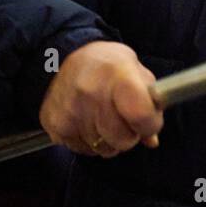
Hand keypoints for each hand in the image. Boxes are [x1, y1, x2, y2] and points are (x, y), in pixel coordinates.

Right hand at [39, 41, 163, 157]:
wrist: (71, 57)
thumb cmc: (111, 67)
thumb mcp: (138, 74)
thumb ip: (151, 105)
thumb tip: (151, 140)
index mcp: (119, 74)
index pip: (141, 116)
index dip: (150, 124)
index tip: (148, 120)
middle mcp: (91, 92)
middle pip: (122, 140)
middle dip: (129, 135)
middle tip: (124, 119)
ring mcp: (70, 109)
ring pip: (102, 149)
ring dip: (107, 140)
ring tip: (104, 117)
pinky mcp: (54, 123)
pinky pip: (81, 149)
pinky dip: (88, 142)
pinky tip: (87, 121)